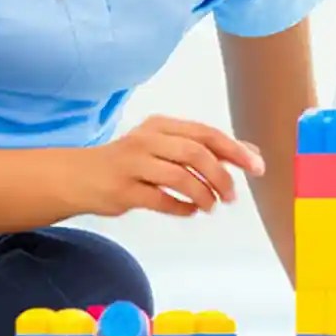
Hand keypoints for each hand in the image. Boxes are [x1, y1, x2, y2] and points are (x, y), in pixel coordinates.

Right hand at [76, 115, 265, 217]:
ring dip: (203, 194)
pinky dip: (182, 207)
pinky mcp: (123, 190)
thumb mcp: (164, 145)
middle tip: (232, 196)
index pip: (206, 134)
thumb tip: (250, 154)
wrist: (78, 176)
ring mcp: (133, 165)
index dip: (235, 150)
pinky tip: (190, 210)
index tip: (257, 168)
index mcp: (162, 125)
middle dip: (221, 176)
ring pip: (180, 177)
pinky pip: (161, 200)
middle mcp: (147, 140)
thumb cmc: (130, 161)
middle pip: (196, 154)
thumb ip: (203, 148)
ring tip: (211, 206)